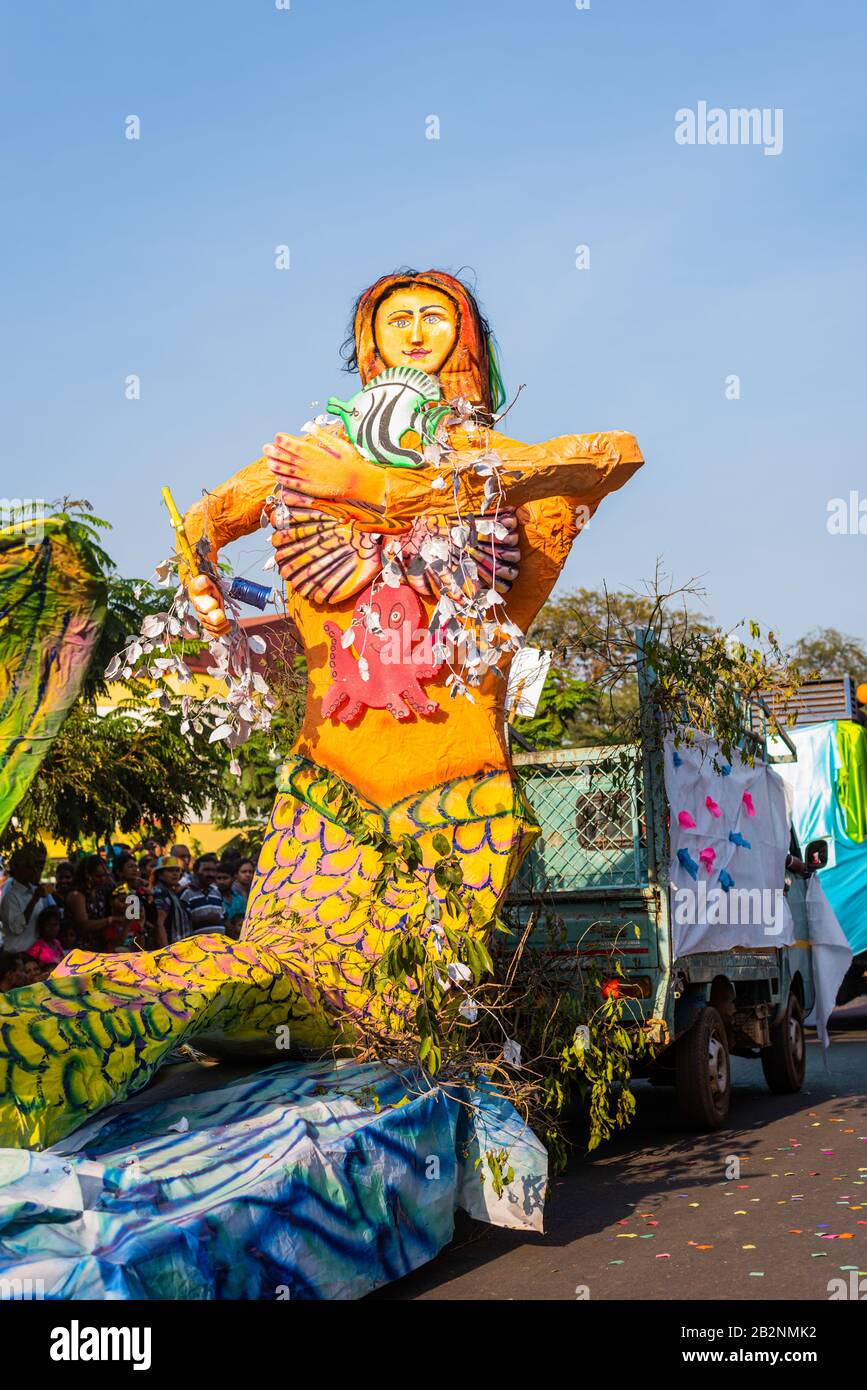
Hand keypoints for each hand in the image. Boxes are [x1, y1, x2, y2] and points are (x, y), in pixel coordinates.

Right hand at [188, 573, 229, 635]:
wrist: (202, 593)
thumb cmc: (204, 587)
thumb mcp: (204, 582)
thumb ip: (202, 582)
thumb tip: (202, 580)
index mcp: (198, 601)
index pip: (206, 608)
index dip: (213, 606)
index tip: (215, 602)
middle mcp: (200, 613)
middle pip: (211, 621)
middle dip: (220, 618)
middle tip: (222, 612)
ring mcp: (205, 620)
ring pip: (214, 628)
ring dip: (223, 625)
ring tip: (227, 620)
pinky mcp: (210, 625)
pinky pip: (215, 633)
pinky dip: (223, 631)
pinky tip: (228, 625)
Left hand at [264, 428, 384, 507]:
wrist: (359, 482)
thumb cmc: (351, 461)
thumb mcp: (339, 444)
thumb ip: (323, 436)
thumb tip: (311, 426)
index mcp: (315, 452)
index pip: (295, 444)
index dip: (284, 441)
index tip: (277, 437)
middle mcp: (309, 465)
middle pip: (287, 457)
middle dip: (275, 452)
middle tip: (265, 448)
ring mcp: (308, 477)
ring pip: (288, 471)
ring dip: (277, 466)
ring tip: (268, 462)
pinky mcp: (311, 489)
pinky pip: (294, 484)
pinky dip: (285, 480)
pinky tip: (278, 477)